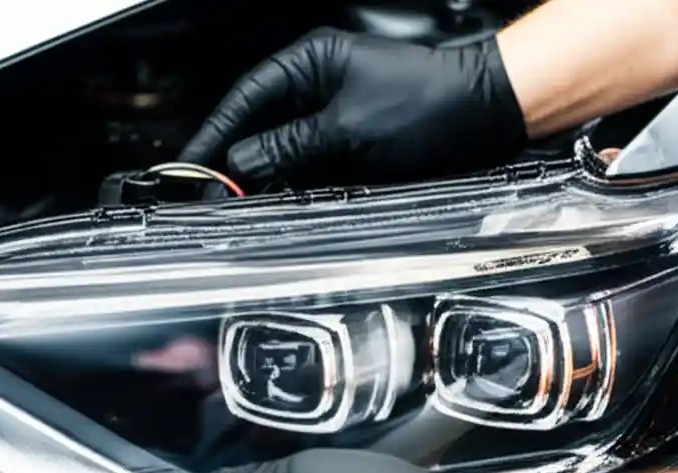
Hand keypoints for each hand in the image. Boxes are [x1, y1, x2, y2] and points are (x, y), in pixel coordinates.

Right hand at [178, 29, 526, 184]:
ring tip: (240, 206)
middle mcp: (319, 86)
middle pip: (261, 126)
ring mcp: (336, 116)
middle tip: (212, 194)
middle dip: (236, 162)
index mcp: (311, 63)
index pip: (246, 97)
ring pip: (284, 151)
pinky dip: (295, 185)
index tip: (191, 161)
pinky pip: (312, 166)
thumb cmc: (429, 103)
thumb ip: (289, 146)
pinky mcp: (353, 144)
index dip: (215, 132)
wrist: (486, 115)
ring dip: (265, 178)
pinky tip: (280, 204)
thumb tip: (242, 160)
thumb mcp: (348, 129)